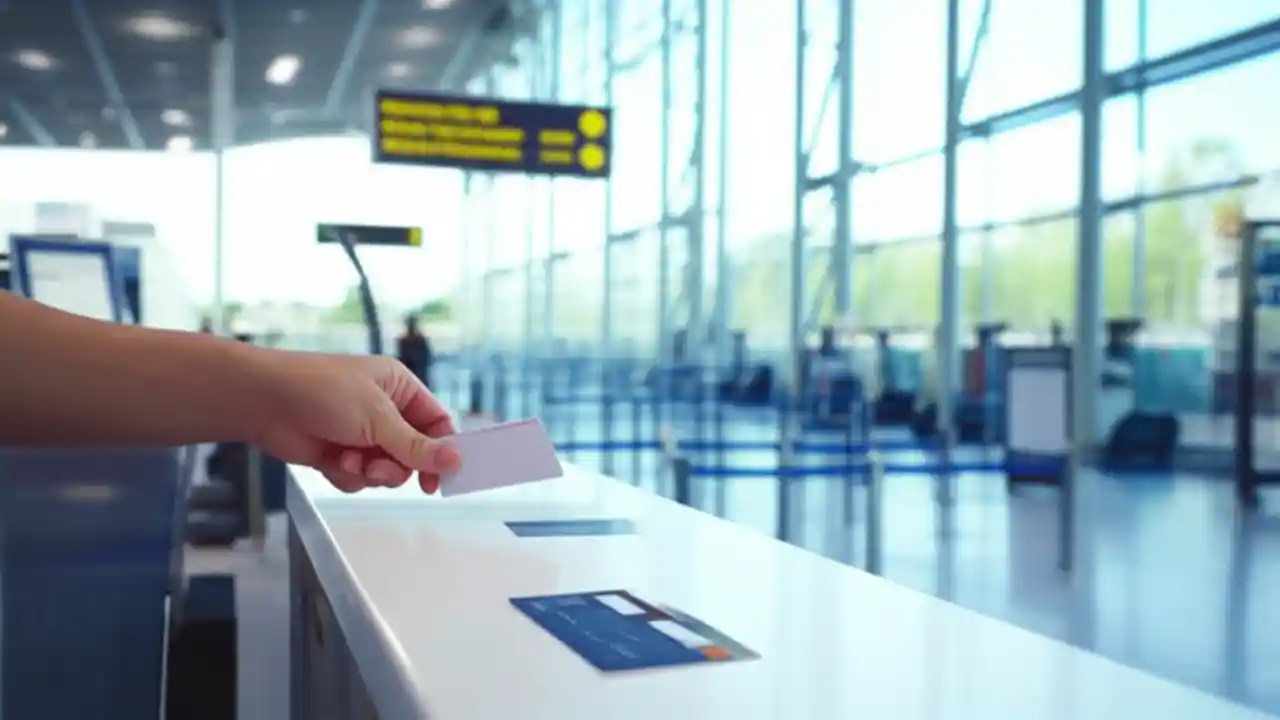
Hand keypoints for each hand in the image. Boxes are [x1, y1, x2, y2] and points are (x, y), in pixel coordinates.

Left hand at [251, 351, 460, 492]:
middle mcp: (384, 411)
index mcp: (399, 388)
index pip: (437, 423)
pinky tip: (332, 459)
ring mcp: (361, 434)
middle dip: (398, 466)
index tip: (444, 476)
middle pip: (414, 453)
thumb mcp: (377, 418)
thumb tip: (456, 460)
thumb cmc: (320, 391)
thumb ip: (416, 446)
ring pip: (387, 470)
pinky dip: (347, 474)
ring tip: (349, 460)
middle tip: (381, 469)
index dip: (444, 450)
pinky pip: (359, 478)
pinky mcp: (339, 454)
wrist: (263, 401)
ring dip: (370, 472)